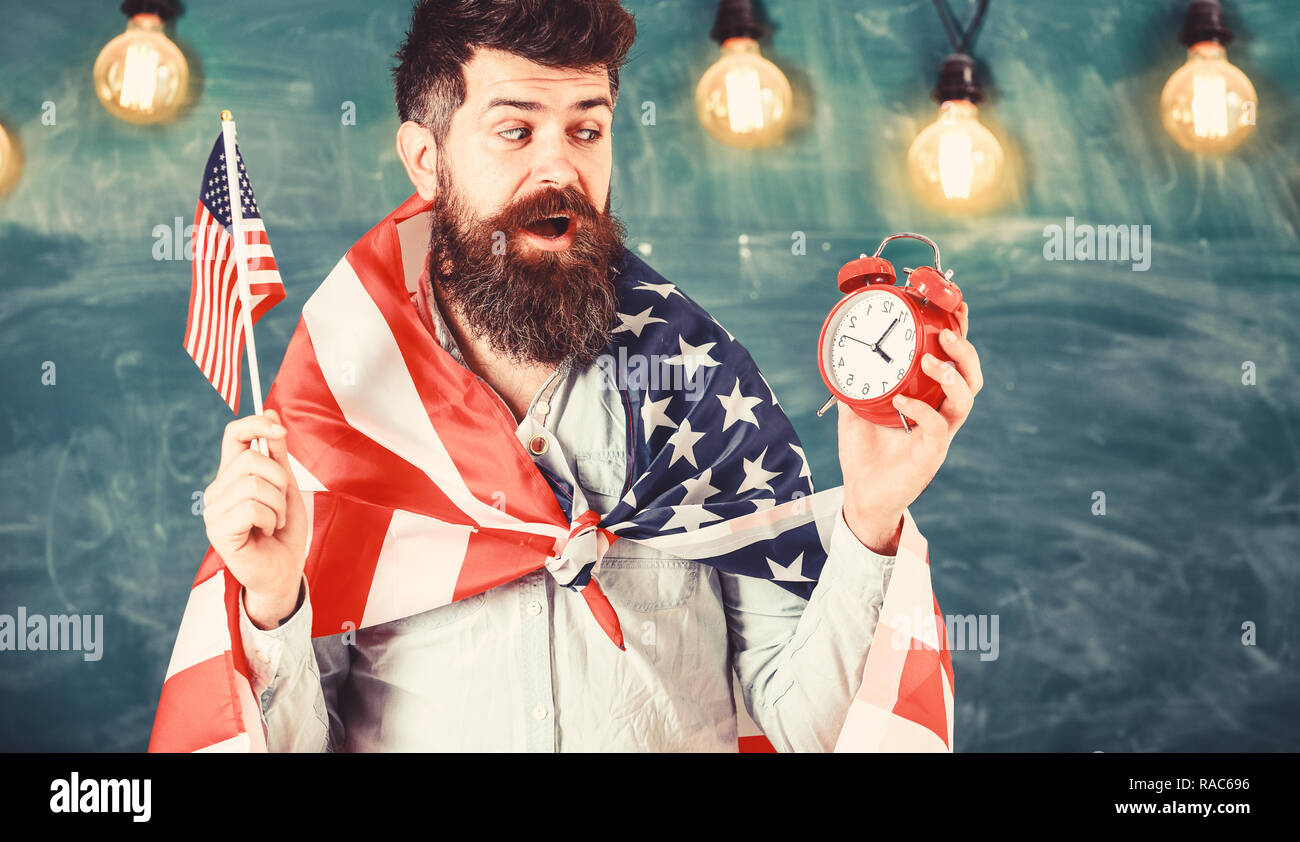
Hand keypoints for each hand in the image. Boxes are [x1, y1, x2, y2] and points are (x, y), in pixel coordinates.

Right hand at [202, 409, 307, 628]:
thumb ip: (278, 455)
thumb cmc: (284, 533)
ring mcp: (214, 510)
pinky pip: (252, 508)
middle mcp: (218, 489)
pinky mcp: (218, 530)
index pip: (234, 435)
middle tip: (281, 506)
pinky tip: (266, 532)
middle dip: (280, 480)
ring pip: (254, 483)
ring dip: (278, 505)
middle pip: (251, 458)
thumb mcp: (287, 487)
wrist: (283, 572)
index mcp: (233, 476)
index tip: (280, 429)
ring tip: (275, 522)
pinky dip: (271, 519)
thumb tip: (271, 412)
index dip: (255, 424)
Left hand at [836, 302, 981, 552]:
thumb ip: (853, 383)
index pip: (952, 360)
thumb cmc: (864, 453)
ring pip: (965, 400)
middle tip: (946, 333)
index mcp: (928, 397)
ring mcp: (939, 433)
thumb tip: (839, 354)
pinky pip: (936, 427)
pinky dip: (922, 410)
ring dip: (953, 376)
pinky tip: (902, 402)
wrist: (861, 495)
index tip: (957, 307)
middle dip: (964, 351)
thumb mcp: (853, 410)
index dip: (959, 334)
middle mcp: (940, 412)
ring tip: (932, 362)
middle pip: (971, 375)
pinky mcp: (931, 453)